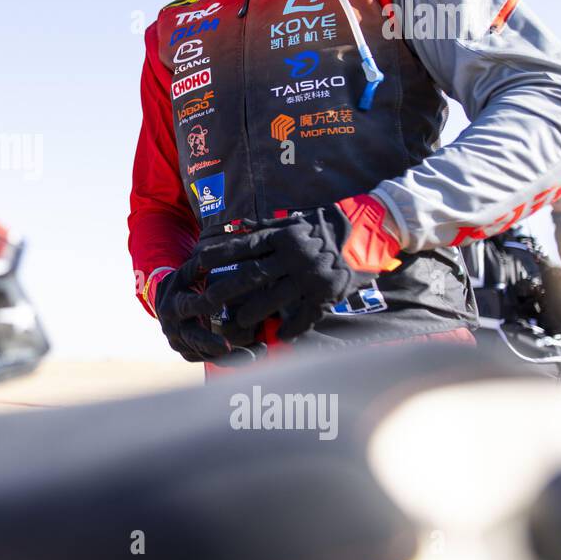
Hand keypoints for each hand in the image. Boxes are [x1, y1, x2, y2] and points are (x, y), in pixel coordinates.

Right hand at [153, 231, 268, 362]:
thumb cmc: (185, 283)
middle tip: (229, 348)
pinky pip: (210, 360)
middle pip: (193, 338)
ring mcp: (180, 343)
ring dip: (231, 356)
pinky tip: (254, 355)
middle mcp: (173, 327)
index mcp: (172, 304)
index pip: (188, 306)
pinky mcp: (189, 353)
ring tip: (259, 351)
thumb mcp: (188, 272)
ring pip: (204, 354)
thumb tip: (206, 256)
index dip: (202, 305)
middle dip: (211, 343)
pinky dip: (231, 360)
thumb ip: (198, 265)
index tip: (218, 305)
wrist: (168, 302)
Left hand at [201, 195, 402, 340]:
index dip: (220, 256)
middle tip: (207, 302)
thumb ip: (261, 228)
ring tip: (238, 323)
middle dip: (228, 290)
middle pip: (253, 276)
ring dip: (253, 312)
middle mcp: (293, 257)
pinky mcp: (325, 295)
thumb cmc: (318, 229)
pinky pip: (303, 315)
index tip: (198, 263)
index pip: (244, 248)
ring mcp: (309, 278)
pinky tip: (278, 336)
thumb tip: (233, 226)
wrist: (362, 235)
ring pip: (274, 299)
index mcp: (282, 238)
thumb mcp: (290, 223)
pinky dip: (290, 328)